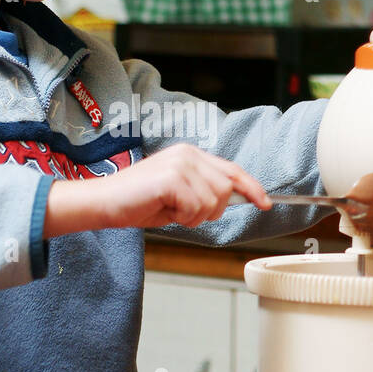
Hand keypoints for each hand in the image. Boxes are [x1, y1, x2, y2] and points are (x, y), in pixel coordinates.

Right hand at [99, 143, 271, 228]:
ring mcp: (181, 163)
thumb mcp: (180, 195)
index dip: (252, 187)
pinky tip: (165, 209)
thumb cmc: (139, 202)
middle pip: (226, 189)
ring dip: (195, 216)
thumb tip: (237, 198)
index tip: (266, 203)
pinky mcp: (172, 177)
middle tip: (184, 213)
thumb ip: (206, 191)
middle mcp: (189, 154)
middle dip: (211, 210)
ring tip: (171, 210)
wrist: (105, 203)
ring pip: (213, 201)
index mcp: (191, 154)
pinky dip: (183, 217)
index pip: (232, 170)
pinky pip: (196, 207)